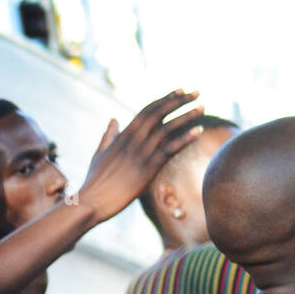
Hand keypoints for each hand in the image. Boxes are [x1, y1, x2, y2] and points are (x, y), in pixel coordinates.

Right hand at [76, 90, 202, 222]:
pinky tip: (199, 131)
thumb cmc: (94, 182)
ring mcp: (141, 154)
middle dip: (180, 100)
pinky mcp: (148, 169)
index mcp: (123, 135)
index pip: (147, 110)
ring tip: (202, 106)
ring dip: (187, 116)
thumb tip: (114, 120)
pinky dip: (185, 139)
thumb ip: (109, 135)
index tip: (180, 91)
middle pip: (160, 113)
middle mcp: (133, 140)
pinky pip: (170, 149)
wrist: (91, 201)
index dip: (165, 99)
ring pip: (168, 128)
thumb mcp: (100, 154)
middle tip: (197, 91)